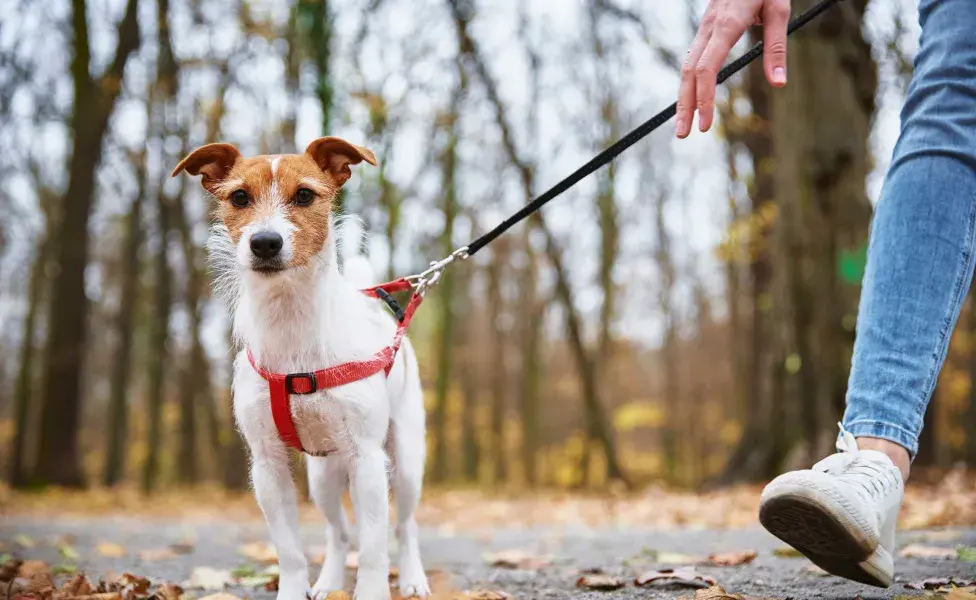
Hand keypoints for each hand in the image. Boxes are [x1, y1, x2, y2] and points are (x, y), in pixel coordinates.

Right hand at [676, 0, 790, 137]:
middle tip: (682, 135)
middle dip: (684, 105)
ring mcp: (704, 28)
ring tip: (682, 124)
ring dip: (682, 97)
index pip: (707, 69)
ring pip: (686, 67)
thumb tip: (778, 83)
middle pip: (689, 73)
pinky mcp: (705, 29)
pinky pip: (691, 59)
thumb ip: (776, 48)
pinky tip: (689, 99)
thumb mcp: (779, 10)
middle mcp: (709, 28)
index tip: (705, 125)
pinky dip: (688, 83)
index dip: (703, 99)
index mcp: (726, 24)